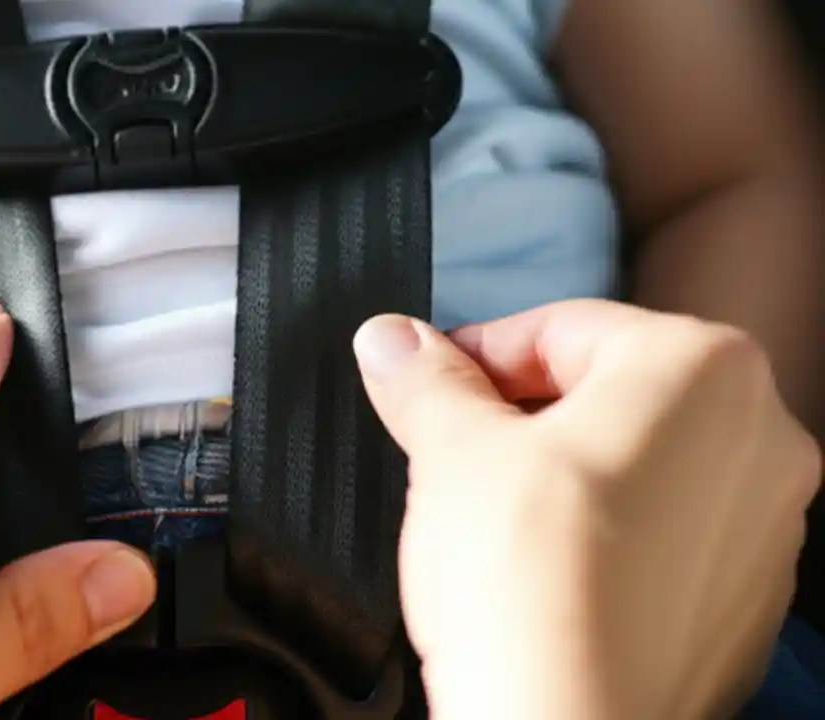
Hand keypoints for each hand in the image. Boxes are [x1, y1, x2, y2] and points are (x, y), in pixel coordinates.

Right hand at [354, 300, 820, 719]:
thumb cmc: (529, 585)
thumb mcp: (450, 450)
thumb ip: (424, 379)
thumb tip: (392, 341)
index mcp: (702, 367)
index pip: (561, 327)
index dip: (476, 354)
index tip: (428, 384)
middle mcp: (761, 436)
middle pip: (608, 391)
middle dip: (520, 414)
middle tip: (450, 448)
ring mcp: (766, 525)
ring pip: (639, 462)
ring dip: (561, 472)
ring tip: (491, 518)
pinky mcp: (746, 599)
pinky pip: (663, 536)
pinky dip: (603, 536)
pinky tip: (542, 571)